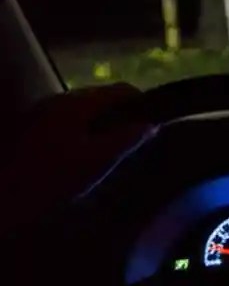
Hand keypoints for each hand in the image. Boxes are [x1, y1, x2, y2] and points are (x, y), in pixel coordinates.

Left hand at [2, 84, 153, 229]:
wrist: (2, 196)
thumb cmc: (49, 179)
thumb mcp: (95, 161)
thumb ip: (126, 140)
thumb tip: (150, 124)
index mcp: (76, 103)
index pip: (121, 90)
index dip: (143, 103)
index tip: (157, 123)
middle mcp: (57, 101)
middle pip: (101, 98)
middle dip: (122, 115)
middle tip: (137, 141)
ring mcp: (41, 113)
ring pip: (83, 112)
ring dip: (101, 125)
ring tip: (113, 151)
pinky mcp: (30, 128)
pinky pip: (67, 122)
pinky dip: (83, 133)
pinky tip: (85, 156)